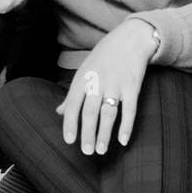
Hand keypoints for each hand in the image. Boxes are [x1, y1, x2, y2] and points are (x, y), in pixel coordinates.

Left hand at [57, 20, 158, 154]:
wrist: (130, 39)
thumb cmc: (103, 58)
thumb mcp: (83, 71)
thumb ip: (72, 94)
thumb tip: (59, 112)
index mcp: (82, 79)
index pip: (72, 105)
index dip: (70, 124)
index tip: (69, 141)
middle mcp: (97, 82)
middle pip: (90, 112)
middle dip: (87, 134)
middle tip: (86, 152)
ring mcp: (115, 85)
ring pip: (108, 114)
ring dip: (104, 134)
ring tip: (100, 150)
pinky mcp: (132, 86)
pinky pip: (129, 110)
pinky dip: (126, 126)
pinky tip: (123, 141)